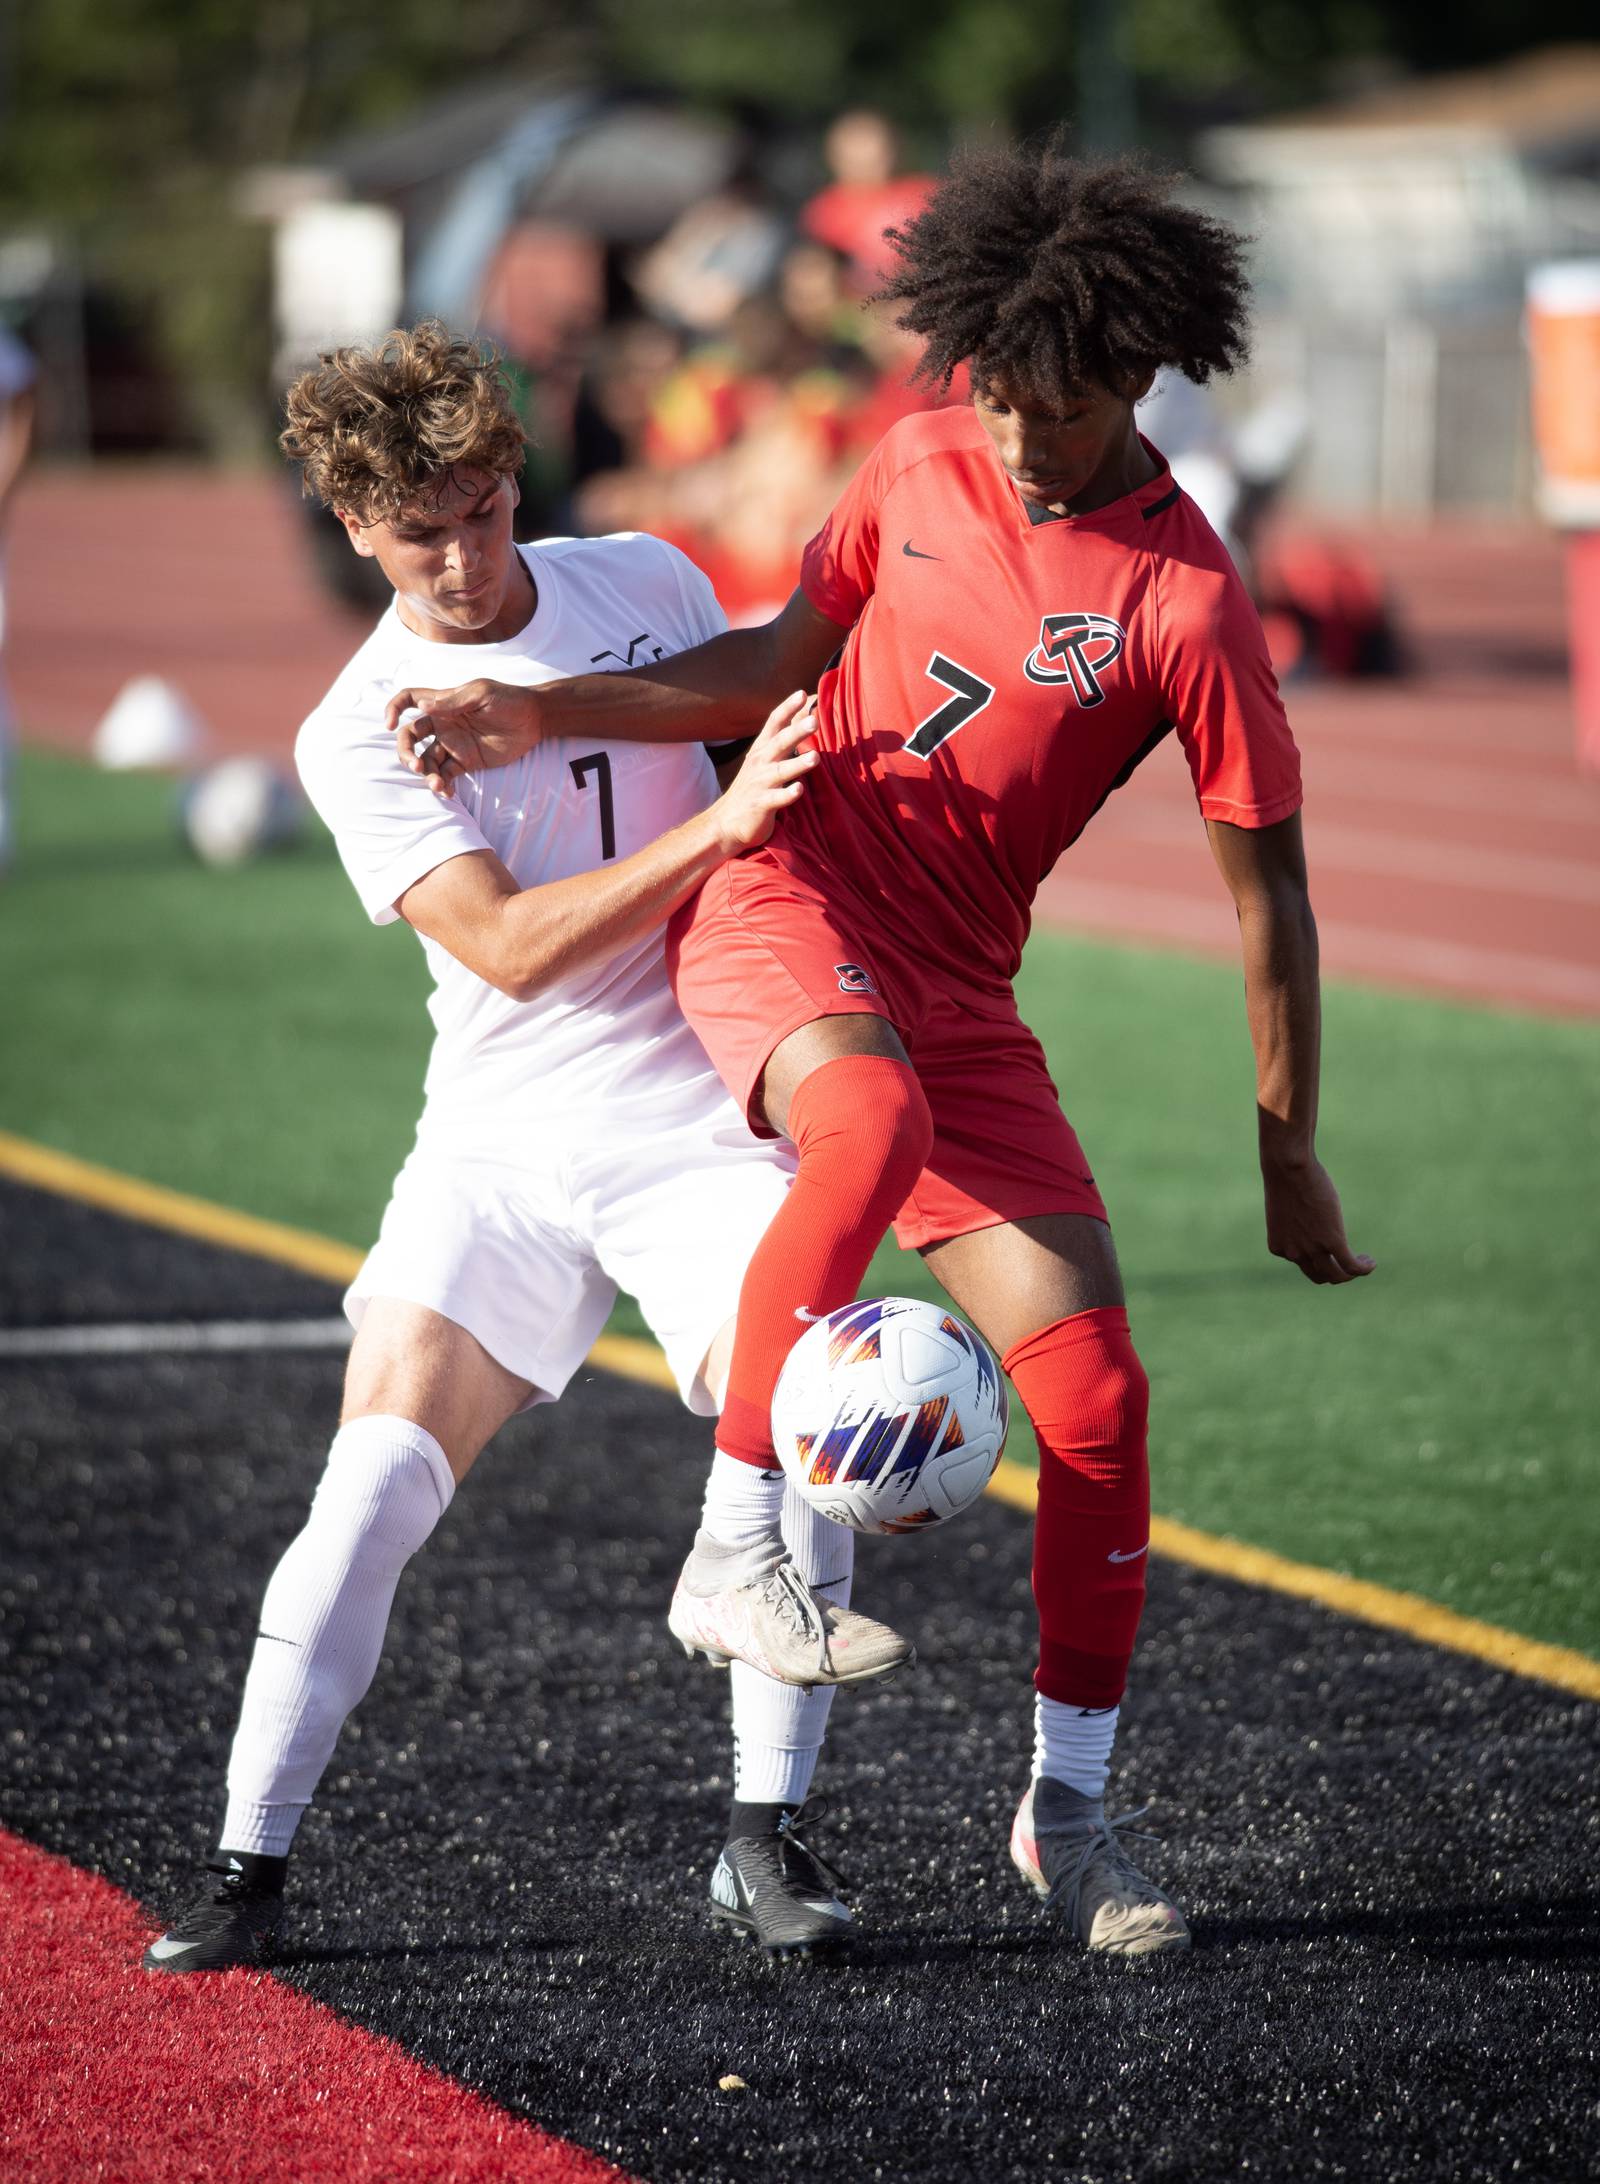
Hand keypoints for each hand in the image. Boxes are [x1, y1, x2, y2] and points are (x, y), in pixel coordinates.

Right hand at [384, 678, 541, 795]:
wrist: (536, 720)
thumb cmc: (509, 699)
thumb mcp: (481, 694)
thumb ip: (453, 701)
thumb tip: (422, 708)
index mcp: (442, 703)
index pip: (409, 700)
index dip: (393, 708)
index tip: (389, 723)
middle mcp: (443, 724)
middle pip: (410, 737)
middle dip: (405, 752)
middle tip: (416, 765)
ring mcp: (453, 744)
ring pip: (427, 761)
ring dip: (426, 774)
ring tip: (438, 785)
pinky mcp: (466, 762)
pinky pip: (446, 775)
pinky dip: (443, 785)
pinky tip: (448, 792)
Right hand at [709, 691, 818, 855]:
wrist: (727, 823)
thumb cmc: (755, 787)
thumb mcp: (766, 759)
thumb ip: (785, 738)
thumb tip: (807, 714)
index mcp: (762, 750)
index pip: (774, 723)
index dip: (787, 707)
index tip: (803, 693)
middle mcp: (760, 763)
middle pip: (779, 743)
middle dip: (796, 731)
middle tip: (815, 720)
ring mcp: (759, 784)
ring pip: (779, 772)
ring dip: (796, 764)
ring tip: (815, 757)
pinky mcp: (760, 806)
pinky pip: (775, 800)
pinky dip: (786, 794)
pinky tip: (798, 789)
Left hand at [1263, 1155, 1374, 1285]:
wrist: (1288, 1168)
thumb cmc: (1285, 1178)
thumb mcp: (1286, 1207)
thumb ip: (1295, 1220)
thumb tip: (1310, 1220)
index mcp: (1279, 1246)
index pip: (1302, 1264)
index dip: (1319, 1259)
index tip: (1331, 1248)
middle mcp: (1293, 1253)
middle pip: (1319, 1276)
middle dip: (1335, 1272)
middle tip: (1349, 1260)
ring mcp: (1312, 1249)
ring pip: (1337, 1275)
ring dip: (1351, 1272)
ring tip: (1363, 1260)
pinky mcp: (1332, 1241)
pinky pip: (1351, 1266)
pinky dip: (1363, 1268)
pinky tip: (1371, 1262)